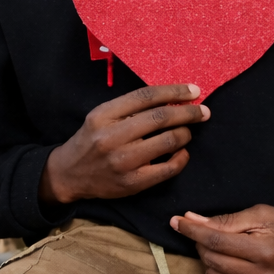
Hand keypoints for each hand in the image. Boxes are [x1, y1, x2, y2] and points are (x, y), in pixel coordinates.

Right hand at [40, 84, 209, 204]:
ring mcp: (123, 161)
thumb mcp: (100, 117)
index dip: (174, 92)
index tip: (194, 91)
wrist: (70, 174)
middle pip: (160, 117)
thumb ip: (128, 108)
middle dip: (188, 113)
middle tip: (203, 112)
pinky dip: (182, 157)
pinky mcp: (132, 182)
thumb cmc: (91, 141)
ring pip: (168, 141)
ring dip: (185, 134)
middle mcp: (111, 137)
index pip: (145, 97)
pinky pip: (169, 167)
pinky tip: (181, 152)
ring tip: (186, 133)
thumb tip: (171, 99)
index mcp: (103, 115)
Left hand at [170, 206, 273, 273]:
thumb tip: (191, 220)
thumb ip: (226, 220)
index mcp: (265, 251)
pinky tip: (230, 261)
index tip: (175, 221)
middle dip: (201, 242)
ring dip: (209, 258)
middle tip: (206, 231)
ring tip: (222, 245)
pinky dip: (220, 272)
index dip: (192, 230)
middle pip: (212, 259)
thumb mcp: (261, 215)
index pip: (216, 241)